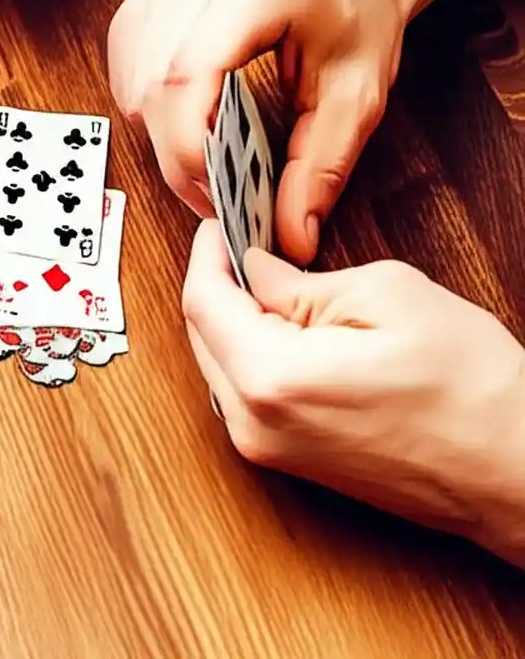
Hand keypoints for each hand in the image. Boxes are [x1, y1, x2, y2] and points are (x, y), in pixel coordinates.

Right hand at [108, 0, 416, 263]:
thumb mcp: (356, 93)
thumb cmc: (354, 8)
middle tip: (214, 191)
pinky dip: (146, 103)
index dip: (187, 152)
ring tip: (206, 152)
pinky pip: (125, 63)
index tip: (215, 197)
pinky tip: (185, 114)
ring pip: (130, 80)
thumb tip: (290, 236)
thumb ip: (322, 167)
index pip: (185, 79)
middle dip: (176, 155)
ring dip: (159, 131)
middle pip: (150, 87)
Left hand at [182, 221, 524, 564]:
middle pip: (203, 336)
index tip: (218, 223)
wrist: (513, 472)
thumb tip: (257, 271)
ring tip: (270, 281)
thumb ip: (304, 283)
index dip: (207, 254)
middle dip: (219, 285)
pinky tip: (283, 328)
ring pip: (219, 364)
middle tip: (244, 243)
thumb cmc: (471, 389)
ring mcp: (265, 450)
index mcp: (269, 378)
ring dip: (234, 320)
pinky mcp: (285, 461)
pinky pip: (244, 393)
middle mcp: (252, 423)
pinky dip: (251, 354)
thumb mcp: (388, 297)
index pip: (203, 302)